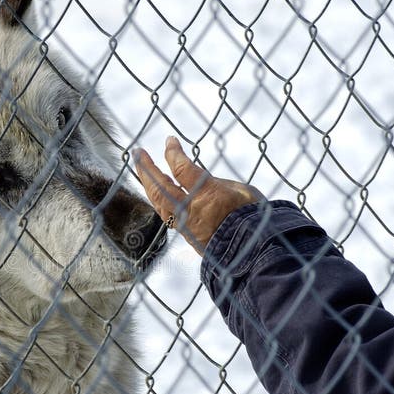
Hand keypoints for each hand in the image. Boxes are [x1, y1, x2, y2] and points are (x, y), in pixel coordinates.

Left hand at [133, 136, 264, 253]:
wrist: (254, 252)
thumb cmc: (255, 218)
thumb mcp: (242, 191)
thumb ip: (218, 183)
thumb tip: (199, 178)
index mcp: (208, 195)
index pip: (182, 170)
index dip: (173, 153)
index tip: (170, 141)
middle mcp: (191, 211)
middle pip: (160, 188)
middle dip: (147, 169)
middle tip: (138, 154)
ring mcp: (186, 226)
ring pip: (159, 204)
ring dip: (148, 185)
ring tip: (142, 172)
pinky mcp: (187, 236)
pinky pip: (166, 215)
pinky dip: (159, 201)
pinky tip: (157, 194)